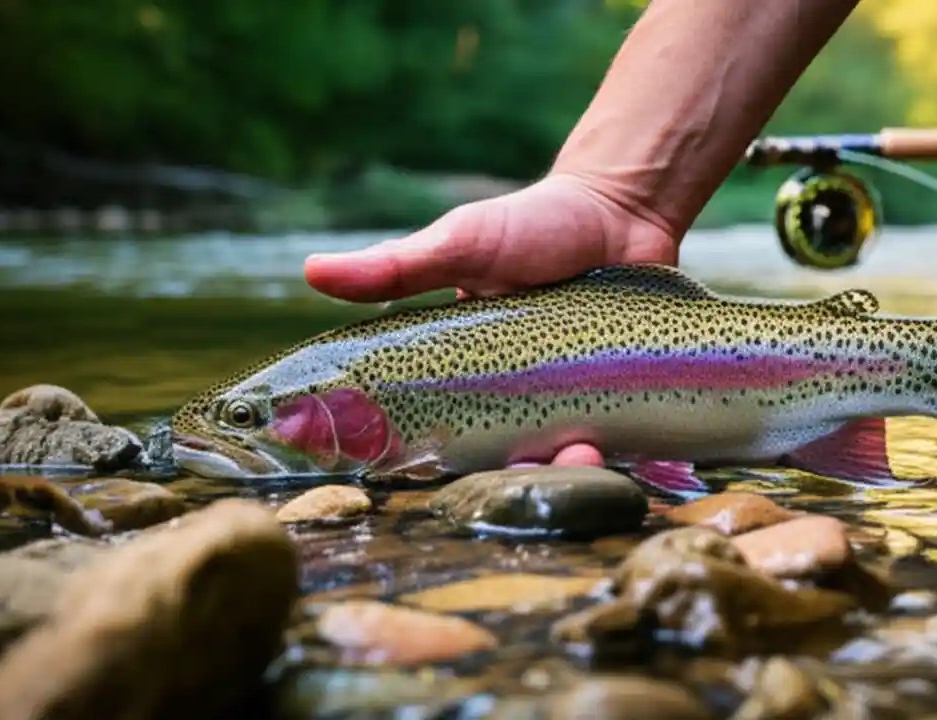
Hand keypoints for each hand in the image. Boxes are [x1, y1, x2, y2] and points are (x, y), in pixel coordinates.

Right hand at [303, 173, 681, 466]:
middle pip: (483, 453)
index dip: (379, 442)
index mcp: (455, 362)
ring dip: (554, 471)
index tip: (360, 459)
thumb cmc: (535, 224)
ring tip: (575, 458)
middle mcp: (502, 392)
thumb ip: (397, 267)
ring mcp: (555, 399)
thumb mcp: (463, 243)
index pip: (407, 414)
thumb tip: (312, 270)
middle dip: (490, 471)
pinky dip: (598, 456)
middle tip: (504, 471)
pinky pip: (598, 442)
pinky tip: (600, 453)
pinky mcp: (607, 400)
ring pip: (542, 457)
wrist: (624, 211)